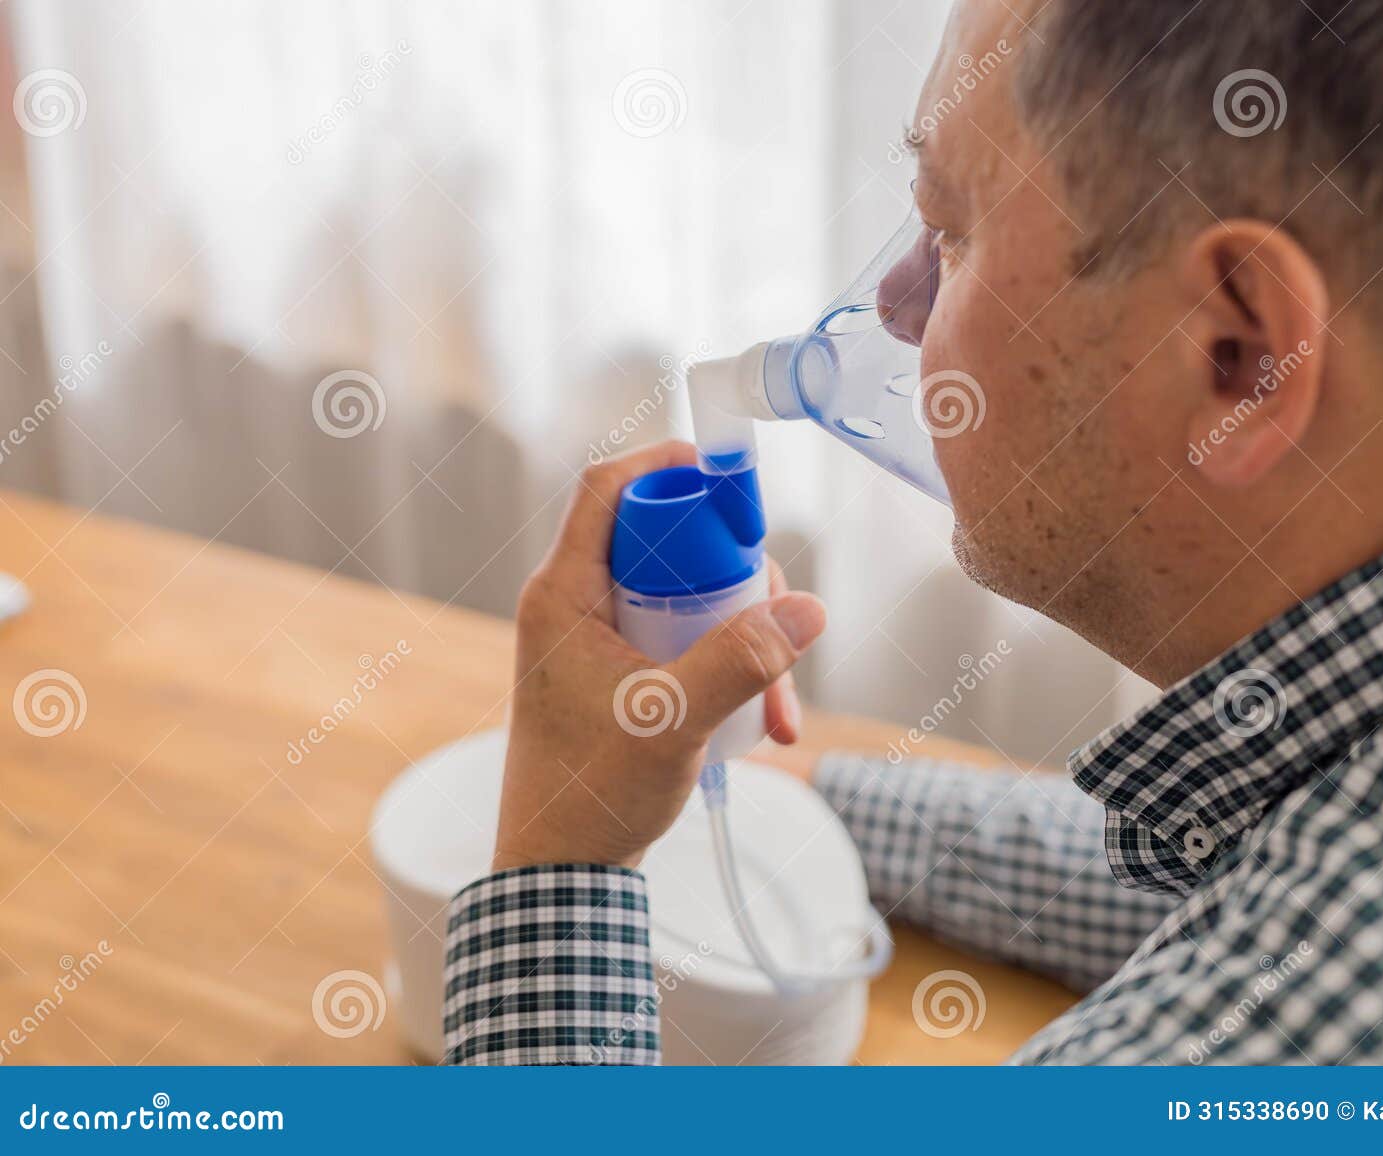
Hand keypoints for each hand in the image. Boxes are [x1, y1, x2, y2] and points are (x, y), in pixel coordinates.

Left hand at [493, 442, 827, 870]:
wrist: (561, 872)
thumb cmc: (590, 795)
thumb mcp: (673, 721)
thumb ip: (742, 660)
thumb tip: (809, 608)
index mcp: (563, 596)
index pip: (606, 491)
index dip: (665, 466)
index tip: (727, 473)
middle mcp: (576, 607)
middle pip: (667, 543)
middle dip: (737, 576)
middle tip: (778, 614)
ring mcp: (599, 642)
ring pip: (689, 597)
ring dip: (746, 636)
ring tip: (781, 705)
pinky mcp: (622, 676)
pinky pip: (687, 643)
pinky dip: (730, 669)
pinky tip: (766, 722)